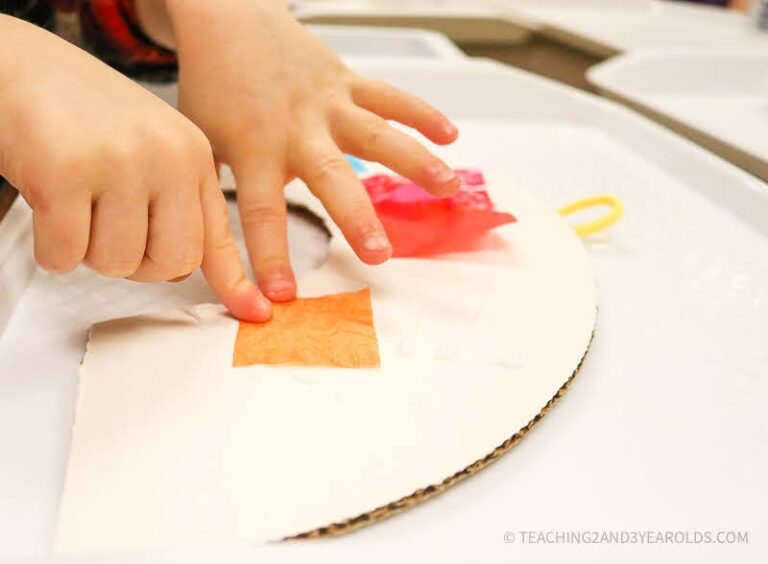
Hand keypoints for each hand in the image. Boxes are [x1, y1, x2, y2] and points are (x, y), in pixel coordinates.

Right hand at [0, 15, 270, 320]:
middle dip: (136, 263)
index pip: (218, 235)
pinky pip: (65, 255)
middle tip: (108, 228)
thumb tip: (189, 273)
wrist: (20, 67)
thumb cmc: (84, 118)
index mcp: (192, 155)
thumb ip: (177, 206)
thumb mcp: (151, 151)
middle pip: (172, 262)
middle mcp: (167, 156)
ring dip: (87, 249)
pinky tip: (47, 202)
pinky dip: (50, 246)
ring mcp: (120, 162)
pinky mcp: (67, 172)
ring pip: (116, 262)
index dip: (236, 282)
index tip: (257, 312)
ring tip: (76, 202)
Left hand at [167, 0, 459, 301]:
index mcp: (253, 147)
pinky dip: (422, 114)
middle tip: (378, 256)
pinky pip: (390, 96)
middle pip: (330, 177)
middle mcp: (296, 127)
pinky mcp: (347, 81)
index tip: (281, 295)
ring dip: (415, 161)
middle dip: (356, 218)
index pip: (261, 211)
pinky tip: (452, 135)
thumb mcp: (199, 143)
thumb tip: (201, 253)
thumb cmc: (213, 90)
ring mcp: (327, 102)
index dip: (270, 255)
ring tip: (448, 188)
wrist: (227, 19)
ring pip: (376, 133)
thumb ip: (210, 196)